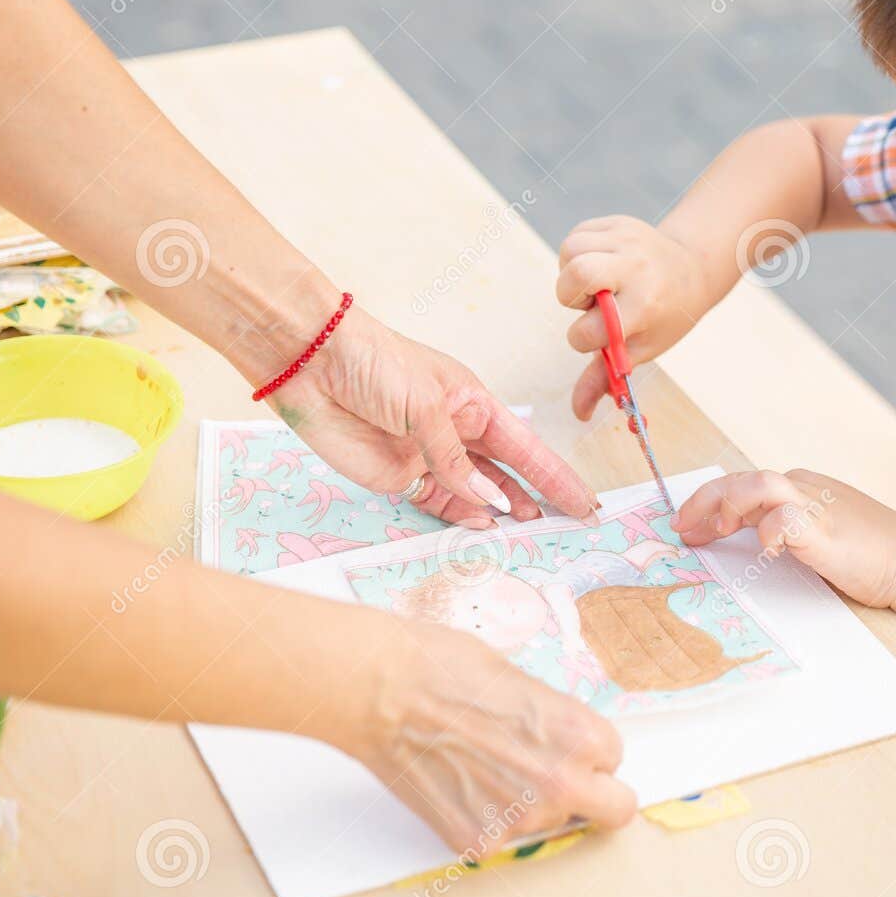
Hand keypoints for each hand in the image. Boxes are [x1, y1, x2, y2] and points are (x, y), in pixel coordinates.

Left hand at [266, 308, 598, 527]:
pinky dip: (462, 516)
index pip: (525, 446)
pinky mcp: (397, 477)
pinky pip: (439, 503)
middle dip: (538, 498)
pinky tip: (484, 526)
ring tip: (532, 533)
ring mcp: (428, 457)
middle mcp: (456, 432)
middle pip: (507, 473)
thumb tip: (489, 501)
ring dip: (502, 512)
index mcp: (473, 403)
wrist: (311, 364)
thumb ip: (455, 457)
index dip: (555, 474)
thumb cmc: (375, 363)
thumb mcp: (426, 404)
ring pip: (476, 493)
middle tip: (568, 525)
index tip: (584, 500)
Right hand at [345, 617, 636, 854]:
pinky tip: (459, 782)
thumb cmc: (444, 667)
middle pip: (615, 809)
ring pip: (552, 822)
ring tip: (484, 764)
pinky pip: (502, 837)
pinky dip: (486, 817)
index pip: (613, 758)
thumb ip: (557, 721)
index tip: (562, 745)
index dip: (586, 750)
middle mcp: (560, 784)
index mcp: (580, 735)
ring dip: (533, 803)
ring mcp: (519, 819)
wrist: (380, 688)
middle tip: (561, 778)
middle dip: (595, 794)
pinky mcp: (477, 840)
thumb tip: (562, 741)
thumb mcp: (523, 681)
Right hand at [555, 215, 716, 420]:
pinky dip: (578, 254)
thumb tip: (579, 413)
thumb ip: (605, 377)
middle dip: (570, 297)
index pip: (590, 328)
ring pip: (570, 252)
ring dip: (571, 274)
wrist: (694, 268)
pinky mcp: (617, 222)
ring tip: (595, 285)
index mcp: (645, 306)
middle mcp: (637, 268)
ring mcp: (627, 239)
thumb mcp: (642, 348)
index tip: (596, 335)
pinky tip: (598, 266)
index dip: (583, 338)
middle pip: (578, 275)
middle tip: (590, 304)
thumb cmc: (666, 315)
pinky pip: (576, 235)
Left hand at [671, 469, 895, 610]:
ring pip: (758, 484)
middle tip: (682, 529)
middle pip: (740, 479)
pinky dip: (769, 531)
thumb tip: (747, 537)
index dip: (709, 503)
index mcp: (800, 487)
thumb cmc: (869, 555)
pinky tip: (766, 551)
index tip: (688, 527)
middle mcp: (804, 488)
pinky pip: (786, 518)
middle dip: (703, 502)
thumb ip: (785, 528)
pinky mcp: (825, 528)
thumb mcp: (816, 534)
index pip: (743, 484)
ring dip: (729, 506)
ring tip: (716, 532)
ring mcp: (815, 504)